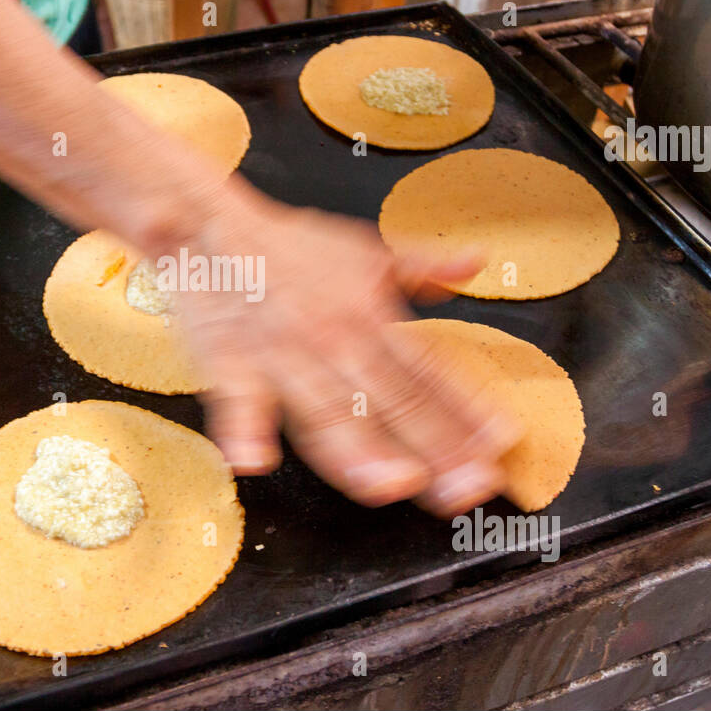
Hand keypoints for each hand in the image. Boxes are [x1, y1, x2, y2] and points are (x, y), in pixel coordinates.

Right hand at [171, 191, 520, 516]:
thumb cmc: (284, 247)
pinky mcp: (231, 363)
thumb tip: (474, 262)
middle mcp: (336, 339)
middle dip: (435, 447)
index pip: (431, 370)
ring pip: (325, 410)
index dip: (469, 409)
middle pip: (392, 401)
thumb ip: (422, 265)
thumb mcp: (364, 247)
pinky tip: (254, 459)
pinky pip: (237, 400)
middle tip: (468, 488)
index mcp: (371, 316)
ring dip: (358, 448)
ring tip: (390, 484)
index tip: (503, 444)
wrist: (207, 222)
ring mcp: (284, 355)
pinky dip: (243, 428)